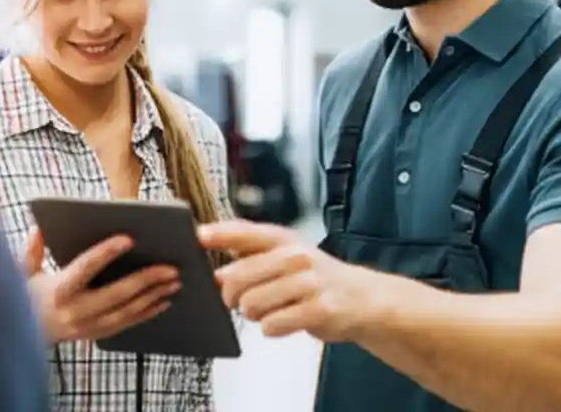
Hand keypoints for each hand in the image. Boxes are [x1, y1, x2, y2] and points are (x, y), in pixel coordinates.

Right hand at [25, 228, 180, 343]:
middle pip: (116, 294)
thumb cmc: (25, 299)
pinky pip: (126, 324)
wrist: (20, 339)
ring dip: (153, 296)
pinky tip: (164, 301)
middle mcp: (75, 311)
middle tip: (171, 268)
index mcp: (58, 290)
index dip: (106, 253)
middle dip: (146, 280)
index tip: (129, 239)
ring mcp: (87, 327)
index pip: (86, 267)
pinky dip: (147, 313)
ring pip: (127, 312)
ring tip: (175, 282)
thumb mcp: (22, 273)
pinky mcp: (95, 335)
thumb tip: (40, 228)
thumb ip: (32, 250)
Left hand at [198, 220, 386, 342]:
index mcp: (284, 240)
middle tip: (239, 300)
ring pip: (252, 304)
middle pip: (238, 277)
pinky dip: (271, 328)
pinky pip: (273, 325)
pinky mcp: (319, 310)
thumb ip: (251, 258)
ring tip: (268, 310)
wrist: (362, 299)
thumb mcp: (287, 256)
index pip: (246, 232)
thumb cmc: (316, 278)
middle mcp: (296, 257)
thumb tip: (217, 270)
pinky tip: (284, 321)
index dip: (220, 233)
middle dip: (231, 295)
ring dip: (253, 314)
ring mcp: (309, 283)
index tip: (199, 236)